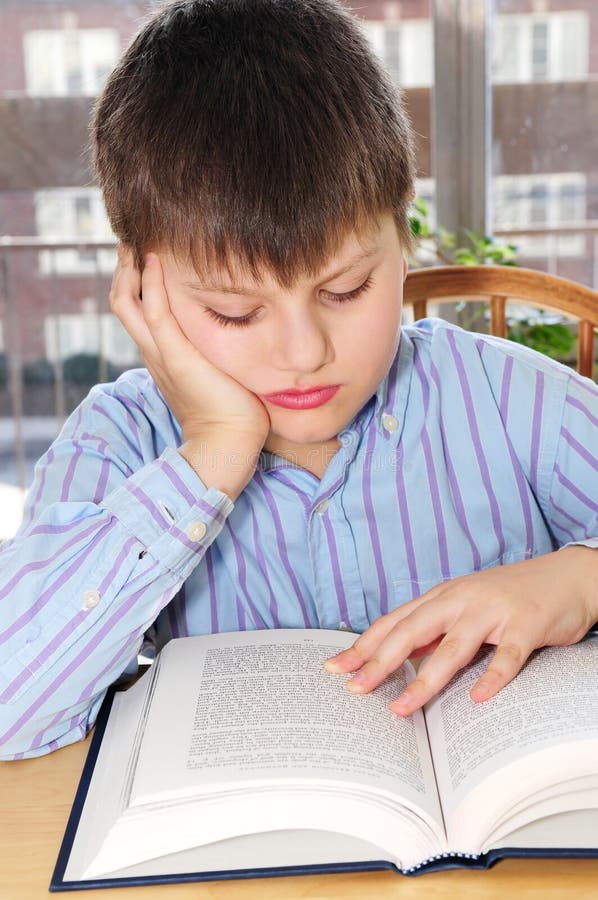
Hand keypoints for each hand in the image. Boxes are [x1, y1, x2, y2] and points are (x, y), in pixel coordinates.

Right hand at [109, 247, 270, 497]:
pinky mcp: (175, 357)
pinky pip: (154, 312)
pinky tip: (157, 258)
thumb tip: (244, 331)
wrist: (228, 444)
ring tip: (138, 238)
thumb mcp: (220, 372)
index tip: (149, 250)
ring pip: (127, 301)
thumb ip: (219, 350)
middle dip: (125, 266)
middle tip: (135, 235)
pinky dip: (152, 283)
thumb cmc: (234, 412)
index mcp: (162, 355)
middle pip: (122, 299)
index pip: (138, 308)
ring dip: (131, 267)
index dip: (137, 279)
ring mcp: (160, 354)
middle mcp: (154, 351)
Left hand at [324, 547, 597, 714]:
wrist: (566, 577)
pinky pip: (508, 655)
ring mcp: (493, 611)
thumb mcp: (464, 607)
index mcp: (442, 597)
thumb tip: (396, 659)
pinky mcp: (527, 624)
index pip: (394, 622)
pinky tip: (478, 699)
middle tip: (355, 689)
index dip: (364, 646)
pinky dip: (494, 677)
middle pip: (412, 631)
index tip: (334, 668)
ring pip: (453, 647)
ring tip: (402, 707)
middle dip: (380, 662)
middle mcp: (461, 599)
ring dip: (425, 680)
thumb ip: (433, 630)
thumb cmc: (509, 597)